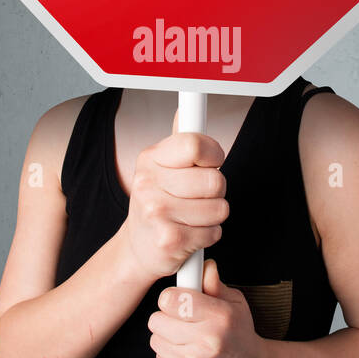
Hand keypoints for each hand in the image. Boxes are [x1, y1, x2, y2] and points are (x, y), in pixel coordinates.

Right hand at [121, 126, 228, 284]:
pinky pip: (214, 231)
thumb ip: (180, 142)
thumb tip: (187, 109)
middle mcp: (148, 183)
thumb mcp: (162, 168)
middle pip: (214, 180)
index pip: (195, 144)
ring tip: (193, 216)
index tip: (212, 162)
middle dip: (216, 191)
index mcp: (149, 159)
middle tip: (198, 197)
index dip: (214, 155)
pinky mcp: (169, 240)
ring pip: (219, 208)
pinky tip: (191, 234)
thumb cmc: (159, 202)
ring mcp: (156, 212)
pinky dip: (209, 235)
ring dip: (214, 215)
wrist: (139, 248)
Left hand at [147, 259, 271, 357]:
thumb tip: (204, 266)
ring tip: (188, 341)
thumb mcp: (235, 304)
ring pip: (155, 340)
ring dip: (167, 339)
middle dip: (167, 319)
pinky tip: (189, 357)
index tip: (180, 302)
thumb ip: (214, 285)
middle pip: (156, 320)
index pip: (170, 299)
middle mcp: (206, 340)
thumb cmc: (240, 333)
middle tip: (183, 322)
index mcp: (219, 316)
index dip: (172, 298)